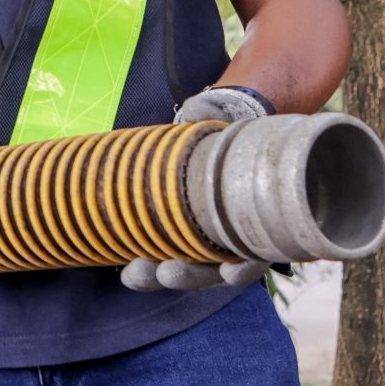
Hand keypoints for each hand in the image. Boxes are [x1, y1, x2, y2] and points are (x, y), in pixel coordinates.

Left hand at [121, 86, 272, 292]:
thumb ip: (214, 118)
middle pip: (217, 270)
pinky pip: (166, 257)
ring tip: (133, 275)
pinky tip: (128, 270)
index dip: (244, 268)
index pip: (256, 253)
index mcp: (256, 216)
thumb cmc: (226, 133)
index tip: (229, 275)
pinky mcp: (179, 237)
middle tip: (166, 274)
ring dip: (159, 275)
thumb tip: (197, 109)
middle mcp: (234, 236)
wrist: (215, 133)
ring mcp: (206, 240)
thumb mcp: (227, 124)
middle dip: (191, 276)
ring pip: (189, 268)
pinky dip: (148, 264)